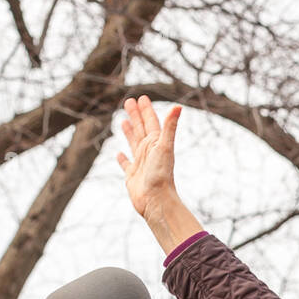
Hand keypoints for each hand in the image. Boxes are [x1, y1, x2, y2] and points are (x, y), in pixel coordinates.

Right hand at [116, 96, 181, 220]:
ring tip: (123, 121)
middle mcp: (148, 152)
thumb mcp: (165, 147)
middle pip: (141, 129)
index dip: (146, 110)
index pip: (151, 122)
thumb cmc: (161, 175)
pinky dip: (122, 159)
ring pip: (133, 143)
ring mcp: (140, 164)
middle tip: (128, 101)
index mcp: (156, 144)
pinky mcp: (132, 176)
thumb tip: (179, 107)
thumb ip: (170, 127)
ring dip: (129, 132)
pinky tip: (119, 154)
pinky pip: (126, 165)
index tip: (141, 97)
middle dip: (136, 115)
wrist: (157, 201)